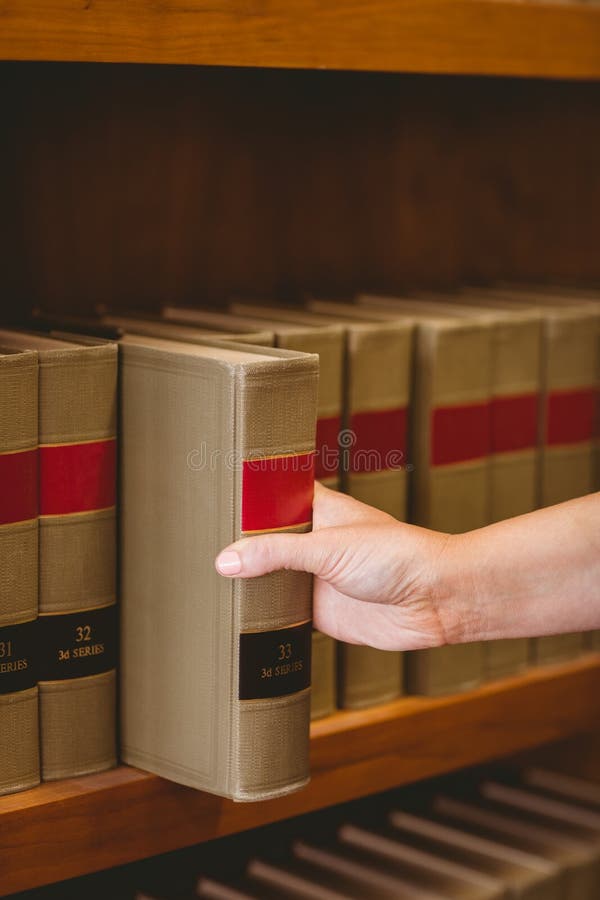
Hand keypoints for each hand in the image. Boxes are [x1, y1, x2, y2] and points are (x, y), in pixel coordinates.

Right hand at [215, 483, 455, 650]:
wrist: (435, 601)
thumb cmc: (399, 556)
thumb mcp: (329, 547)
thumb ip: (276, 553)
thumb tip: (228, 559)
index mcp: (318, 510)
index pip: (273, 495)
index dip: (246, 496)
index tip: (211, 496)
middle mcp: (313, 542)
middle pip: (264, 541)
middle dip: (238, 545)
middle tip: (194, 544)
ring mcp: (315, 577)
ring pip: (270, 578)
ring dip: (248, 583)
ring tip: (204, 581)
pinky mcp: (320, 612)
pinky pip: (282, 613)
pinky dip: (263, 616)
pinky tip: (237, 616)